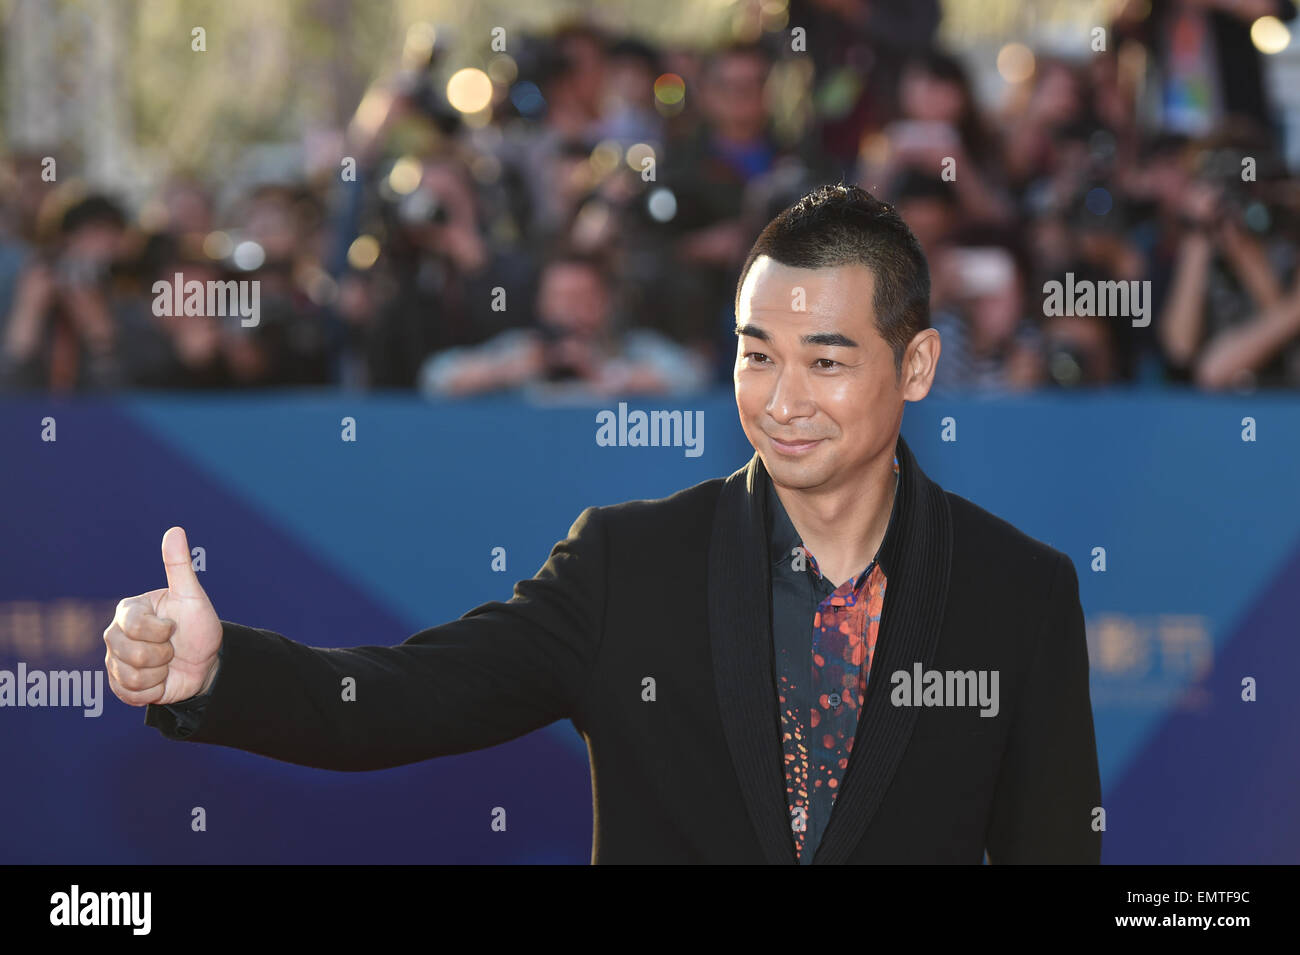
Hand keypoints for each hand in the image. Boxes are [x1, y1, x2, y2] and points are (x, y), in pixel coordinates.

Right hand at [104, 527, 222, 705]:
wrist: (206, 664)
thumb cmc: (198, 627)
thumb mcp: (193, 597)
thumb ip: (179, 566)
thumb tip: (174, 530)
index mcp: (128, 611)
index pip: (135, 626)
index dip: (161, 632)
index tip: (173, 628)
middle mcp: (115, 635)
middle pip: (130, 653)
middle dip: (162, 655)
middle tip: (171, 648)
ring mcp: (114, 661)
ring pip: (130, 675)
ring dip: (159, 674)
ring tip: (167, 664)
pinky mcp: (119, 686)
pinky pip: (130, 694)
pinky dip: (153, 690)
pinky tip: (161, 680)